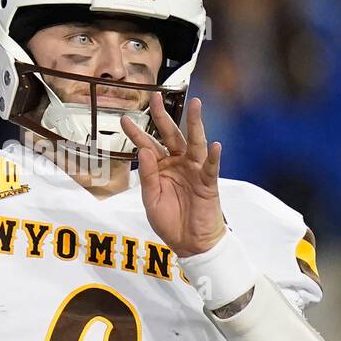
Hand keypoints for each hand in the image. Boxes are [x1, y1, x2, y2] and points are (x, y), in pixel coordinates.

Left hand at [121, 93, 225, 257]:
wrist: (190, 244)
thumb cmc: (170, 222)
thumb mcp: (151, 200)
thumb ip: (148, 176)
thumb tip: (142, 150)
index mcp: (161, 168)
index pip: (148, 145)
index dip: (136, 132)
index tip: (124, 118)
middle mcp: (178, 164)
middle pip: (170, 135)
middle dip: (163, 116)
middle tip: (156, 96)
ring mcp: (194, 171)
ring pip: (194, 143)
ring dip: (195, 124)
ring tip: (196, 105)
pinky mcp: (208, 183)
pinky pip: (211, 168)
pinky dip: (215, 157)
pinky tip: (216, 145)